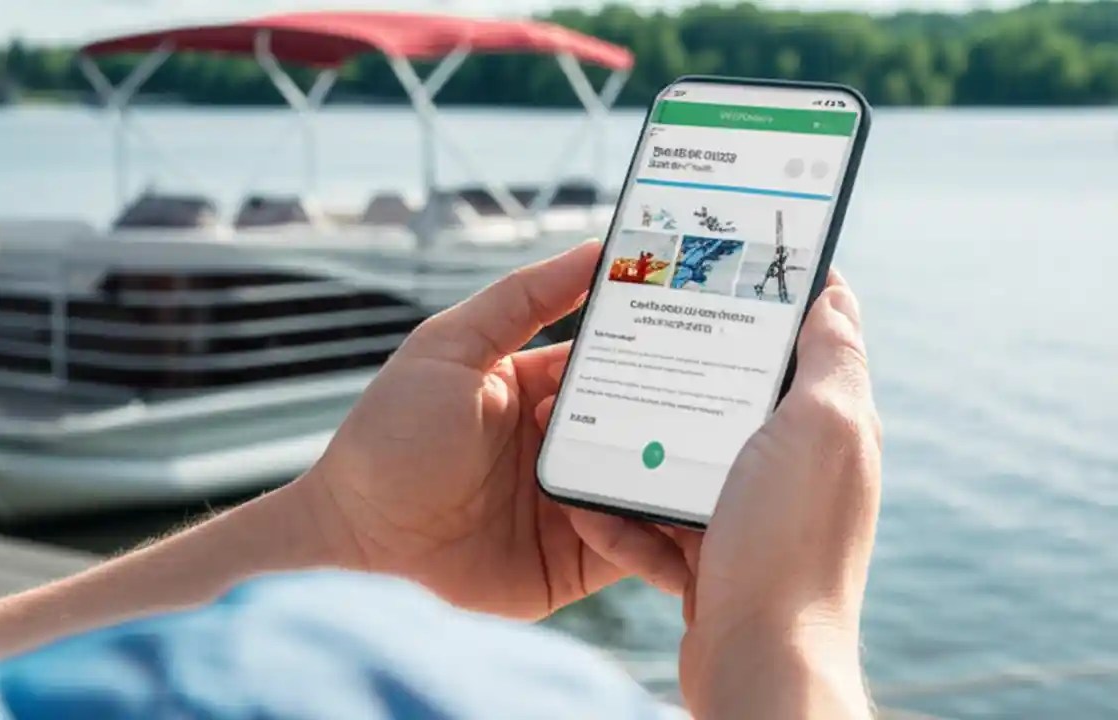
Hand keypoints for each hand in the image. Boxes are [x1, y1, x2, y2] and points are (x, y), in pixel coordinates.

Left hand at [293, 241, 690, 618]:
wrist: (356, 528)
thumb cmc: (392, 430)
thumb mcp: (452, 346)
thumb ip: (523, 299)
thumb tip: (598, 248)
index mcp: (545, 390)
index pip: (621, 364)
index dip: (664, 348)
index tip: (714, 328)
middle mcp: (569, 445)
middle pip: (647, 428)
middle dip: (691, 416)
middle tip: (738, 404)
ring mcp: (576, 505)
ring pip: (650, 490)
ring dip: (682, 481)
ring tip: (721, 468)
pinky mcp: (574, 563)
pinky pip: (632, 553)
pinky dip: (646, 538)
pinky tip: (642, 518)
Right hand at [541, 272, 880, 717]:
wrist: (759, 662)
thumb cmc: (791, 544)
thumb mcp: (819, 432)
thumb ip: (830, 362)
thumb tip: (835, 295)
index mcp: (826, 427)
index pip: (808, 342)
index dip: (774, 297)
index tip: (726, 263)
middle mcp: (793, 468)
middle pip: (729, 397)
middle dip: (680, 375)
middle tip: (628, 344)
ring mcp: (750, 514)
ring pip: (681, 459)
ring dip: (637, 452)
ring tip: (584, 431)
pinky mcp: (712, 556)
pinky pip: (657, 521)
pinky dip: (626, 520)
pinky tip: (592, 511)